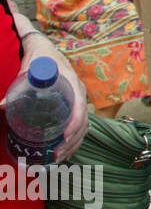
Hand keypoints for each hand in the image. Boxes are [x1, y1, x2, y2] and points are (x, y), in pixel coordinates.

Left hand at [3, 32, 90, 162]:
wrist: (46, 50)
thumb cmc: (39, 58)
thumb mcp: (28, 68)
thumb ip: (17, 85)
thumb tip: (1, 106)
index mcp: (73, 83)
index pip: (80, 106)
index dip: (74, 123)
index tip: (64, 136)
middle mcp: (79, 93)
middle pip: (83, 121)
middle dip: (72, 141)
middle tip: (56, 154)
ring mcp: (78, 101)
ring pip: (83, 127)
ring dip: (73, 144)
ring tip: (57, 158)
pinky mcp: (73, 106)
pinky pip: (80, 126)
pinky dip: (74, 140)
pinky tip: (63, 151)